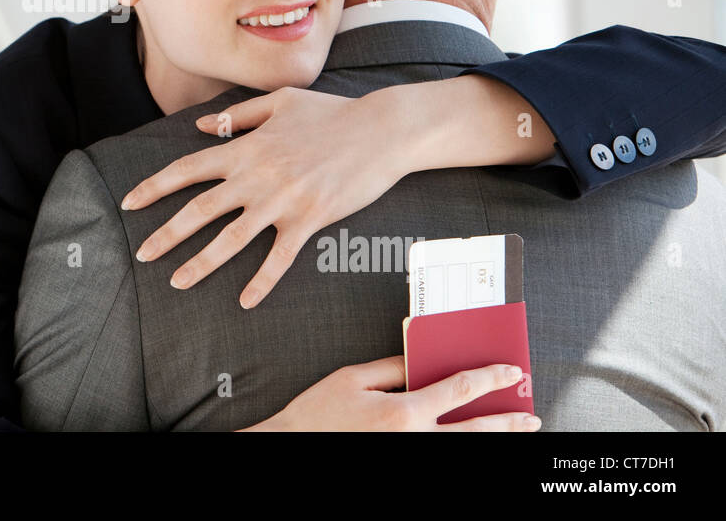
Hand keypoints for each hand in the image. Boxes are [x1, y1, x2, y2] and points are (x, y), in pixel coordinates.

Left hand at [122, 86, 408, 307]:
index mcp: (245, 148)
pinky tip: (244, 300)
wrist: (382, 130)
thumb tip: (199, 126)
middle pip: (199, 209)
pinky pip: (280, 257)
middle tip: (141, 255)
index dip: (153, 187)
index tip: (129, 204)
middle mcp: (256, 175)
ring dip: (201, 263)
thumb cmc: (331, 112)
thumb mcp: (279, 103)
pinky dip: (261, 281)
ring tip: (177, 282)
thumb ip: (236, 116)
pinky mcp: (310, 219)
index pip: (186, 169)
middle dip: (165, 234)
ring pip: (231, 238)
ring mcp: (282, 200)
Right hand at [239, 356, 539, 431]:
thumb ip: (391, 366)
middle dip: (507, 419)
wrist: (295, 445)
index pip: (460, 389)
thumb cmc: (318, 412)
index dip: (489, 378)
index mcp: (404, 411)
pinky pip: (444, 456)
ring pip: (466, 449)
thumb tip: (419, 360)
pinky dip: (466, 450)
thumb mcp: (352, 378)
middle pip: (475, 429)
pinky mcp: (406, 467)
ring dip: (495, 440)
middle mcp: (416, 439)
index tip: (511, 372)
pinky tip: (477, 444)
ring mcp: (414, 457)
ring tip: (518, 432)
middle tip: (531, 413)